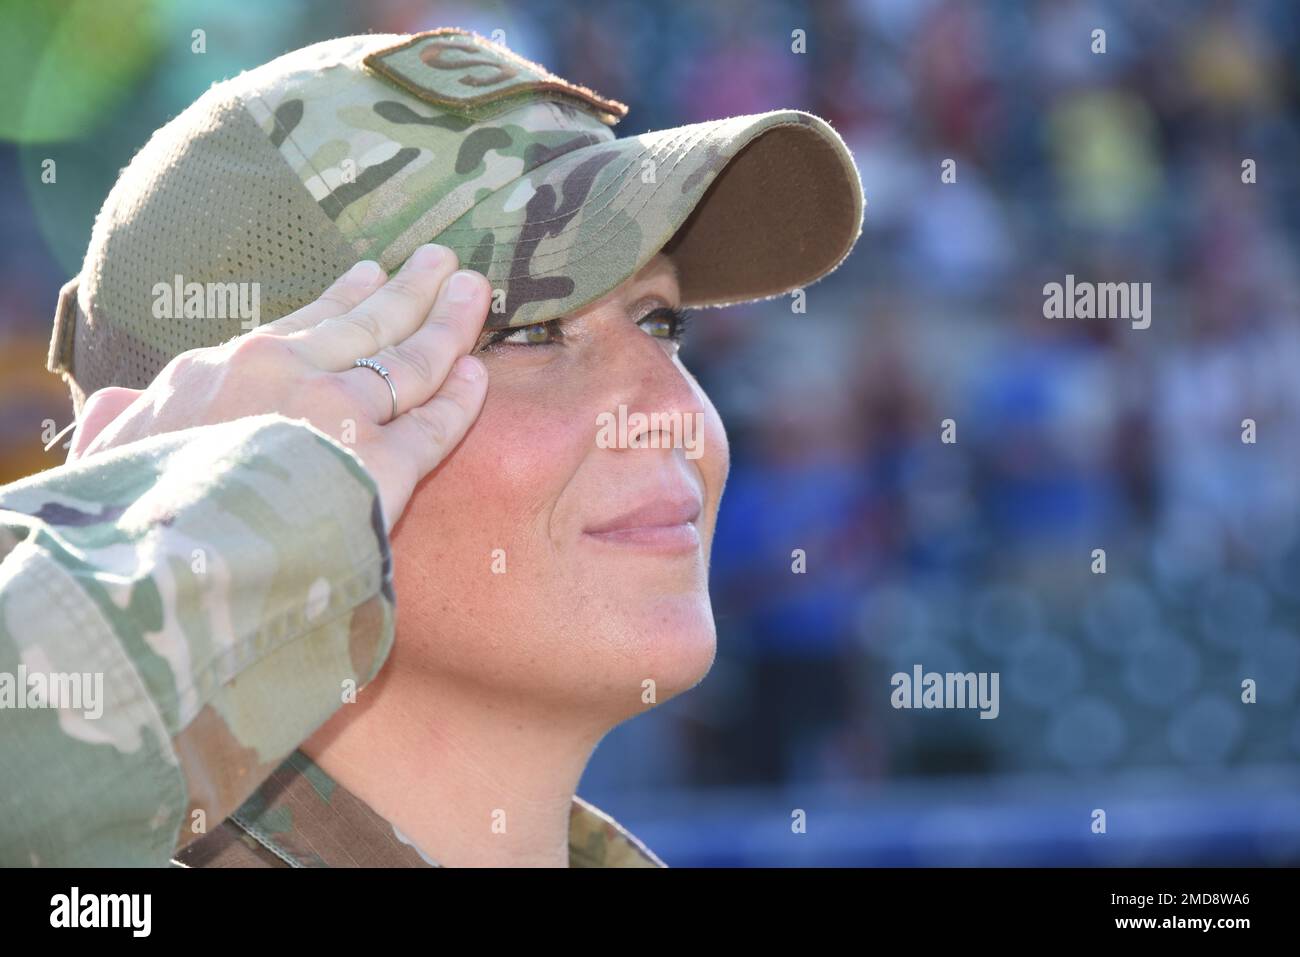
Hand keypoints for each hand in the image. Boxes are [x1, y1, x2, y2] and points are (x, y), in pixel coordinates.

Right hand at [66, 244, 490, 532]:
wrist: (158, 569)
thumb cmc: (122, 523)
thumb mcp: (103, 459)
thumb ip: (116, 427)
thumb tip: (107, 406)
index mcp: (221, 370)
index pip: (302, 324)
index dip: (346, 297)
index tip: (374, 274)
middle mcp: (287, 375)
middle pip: (368, 324)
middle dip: (411, 289)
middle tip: (445, 261)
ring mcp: (337, 413)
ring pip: (410, 360)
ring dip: (448, 322)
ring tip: (476, 292)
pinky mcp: (380, 463)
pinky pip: (434, 424)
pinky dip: (461, 399)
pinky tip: (478, 376)